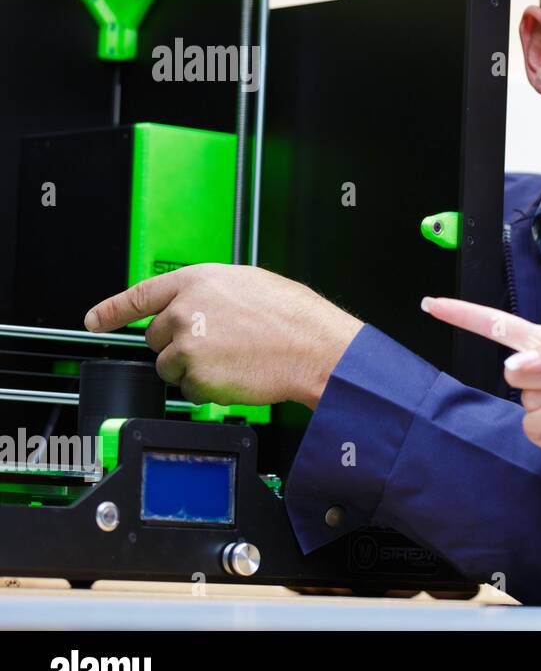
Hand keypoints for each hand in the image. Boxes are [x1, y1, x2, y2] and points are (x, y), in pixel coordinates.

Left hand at [85, 264, 362, 408]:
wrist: (315, 347)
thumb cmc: (295, 318)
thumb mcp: (250, 285)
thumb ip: (212, 293)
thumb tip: (197, 306)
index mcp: (198, 281)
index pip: (140, 294)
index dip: (112, 310)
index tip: (95, 319)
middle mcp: (185, 310)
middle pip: (155, 337)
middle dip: (178, 345)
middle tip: (217, 347)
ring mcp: (187, 344)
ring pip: (169, 366)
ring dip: (194, 368)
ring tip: (233, 359)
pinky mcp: (195, 375)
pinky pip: (189, 389)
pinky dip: (209, 388)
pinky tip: (237, 374)